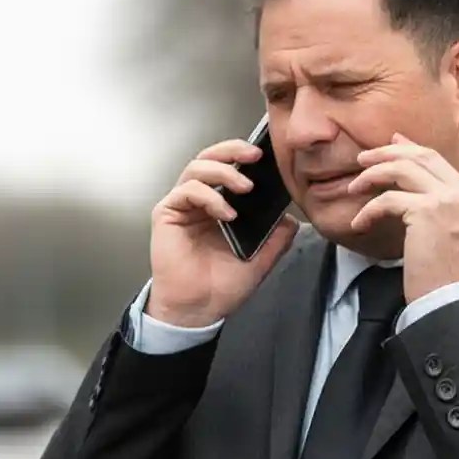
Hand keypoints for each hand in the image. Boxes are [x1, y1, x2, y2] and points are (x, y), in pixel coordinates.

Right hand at [147, 139, 297, 326]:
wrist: (200, 308)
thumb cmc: (223, 285)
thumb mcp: (261, 258)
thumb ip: (277, 237)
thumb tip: (291, 217)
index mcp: (220, 205)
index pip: (229, 167)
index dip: (244, 155)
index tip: (267, 154)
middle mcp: (200, 200)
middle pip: (211, 158)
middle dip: (233, 149)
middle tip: (255, 154)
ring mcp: (182, 205)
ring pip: (197, 168)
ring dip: (224, 172)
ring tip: (246, 187)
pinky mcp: (167, 213)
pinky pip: (186, 191)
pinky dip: (209, 196)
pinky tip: (226, 213)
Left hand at [349, 134, 458, 301]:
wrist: (451, 299)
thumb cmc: (448, 275)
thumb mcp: (455, 232)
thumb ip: (442, 205)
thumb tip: (413, 181)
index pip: (439, 160)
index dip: (411, 149)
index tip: (391, 145)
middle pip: (422, 156)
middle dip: (389, 152)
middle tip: (364, 158)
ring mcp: (448, 200)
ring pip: (403, 169)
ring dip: (373, 173)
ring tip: (355, 185)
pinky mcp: (427, 213)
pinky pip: (387, 201)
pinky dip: (368, 210)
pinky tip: (358, 223)